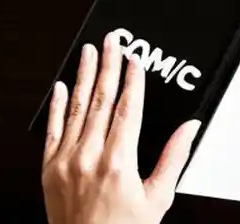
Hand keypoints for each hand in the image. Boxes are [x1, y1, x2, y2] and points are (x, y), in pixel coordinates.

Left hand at [42, 32, 200, 223]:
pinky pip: (53, 130)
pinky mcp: (49, 169)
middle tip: (111, 41)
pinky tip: (60, 88)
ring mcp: (66, 162)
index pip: (127, 108)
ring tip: (87, 53)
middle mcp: (89, 157)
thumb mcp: (159, 197)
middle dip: (108, 66)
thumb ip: (174, 158)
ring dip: (83, 76)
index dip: (132, 80)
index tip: (134, 59)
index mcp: (119, 161)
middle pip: (101, 100)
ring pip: (76, 109)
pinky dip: (57, 106)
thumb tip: (190, 128)